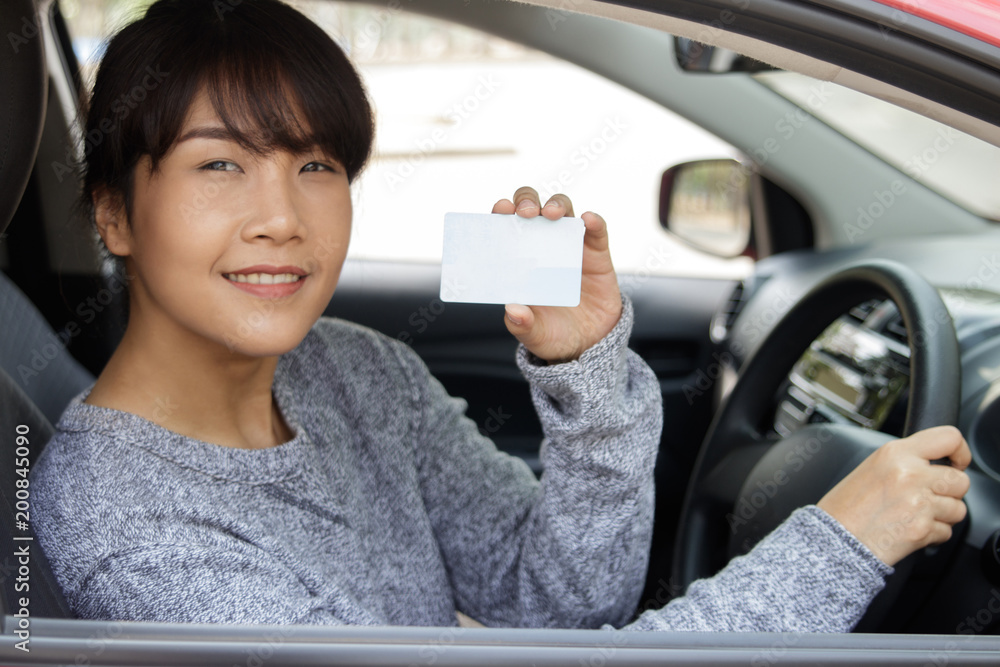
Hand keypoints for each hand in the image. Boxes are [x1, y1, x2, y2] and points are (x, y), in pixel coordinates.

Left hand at [492, 187, 621, 362]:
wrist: (590, 344)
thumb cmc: (553, 334)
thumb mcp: (535, 335)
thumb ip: (523, 325)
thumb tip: (512, 311)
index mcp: (519, 260)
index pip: (507, 227)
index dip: (502, 213)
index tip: (500, 209)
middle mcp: (543, 245)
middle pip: (533, 208)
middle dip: (527, 201)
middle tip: (526, 212)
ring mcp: (570, 246)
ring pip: (563, 210)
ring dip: (556, 205)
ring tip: (551, 214)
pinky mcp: (597, 253)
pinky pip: (597, 230)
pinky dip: (594, 221)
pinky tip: (588, 220)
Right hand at [817, 425, 970, 566]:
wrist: (833, 538)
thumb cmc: (846, 506)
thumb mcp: (873, 467)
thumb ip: (905, 461)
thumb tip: (936, 464)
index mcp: (896, 453)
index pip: (949, 438)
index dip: (960, 452)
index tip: (957, 463)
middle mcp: (910, 474)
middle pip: (960, 480)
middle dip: (950, 492)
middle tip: (929, 497)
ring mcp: (918, 502)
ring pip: (958, 509)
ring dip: (942, 515)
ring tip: (915, 515)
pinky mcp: (922, 529)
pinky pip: (946, 531)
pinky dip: (932, 534)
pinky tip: (909, 530)